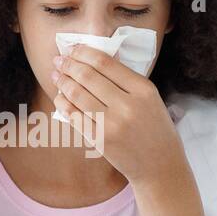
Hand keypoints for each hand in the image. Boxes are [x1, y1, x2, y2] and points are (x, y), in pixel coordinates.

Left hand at [51, 44, 185, 186]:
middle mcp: (128, 105)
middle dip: (69, 65)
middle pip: (88, 76)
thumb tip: (92, 61)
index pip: (106, 63)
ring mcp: (113, 124)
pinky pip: (74, 116)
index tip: (73, 48)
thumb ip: (126, 81)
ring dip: (62, 82)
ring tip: (56, 76)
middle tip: (58, 60)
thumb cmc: (154, 129)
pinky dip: (63, 104)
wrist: (160, 166)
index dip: (84, 52)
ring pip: (78, 95)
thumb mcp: (150, 99)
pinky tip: (60, 98)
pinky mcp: (100, 140)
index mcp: (143, 89)